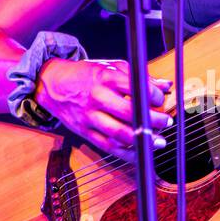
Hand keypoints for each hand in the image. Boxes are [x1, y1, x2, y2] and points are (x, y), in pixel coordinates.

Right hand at [36, 58, 172, 161]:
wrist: (53, 84)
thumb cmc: (86, 75)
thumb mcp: (112, 68)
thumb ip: (140, 77)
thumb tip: (166, 85)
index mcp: (105, 78)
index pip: (135, 88)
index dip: (153, 96)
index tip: (160, 99)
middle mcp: (97, 97)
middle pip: (129, 112)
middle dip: (152, 120)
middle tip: (165, 122)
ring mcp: (90, 116)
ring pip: (118, 133)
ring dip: (142, 140)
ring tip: (158, 141)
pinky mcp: (85, 132)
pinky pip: (108, 146)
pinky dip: (126, 153)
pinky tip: (140, 153)